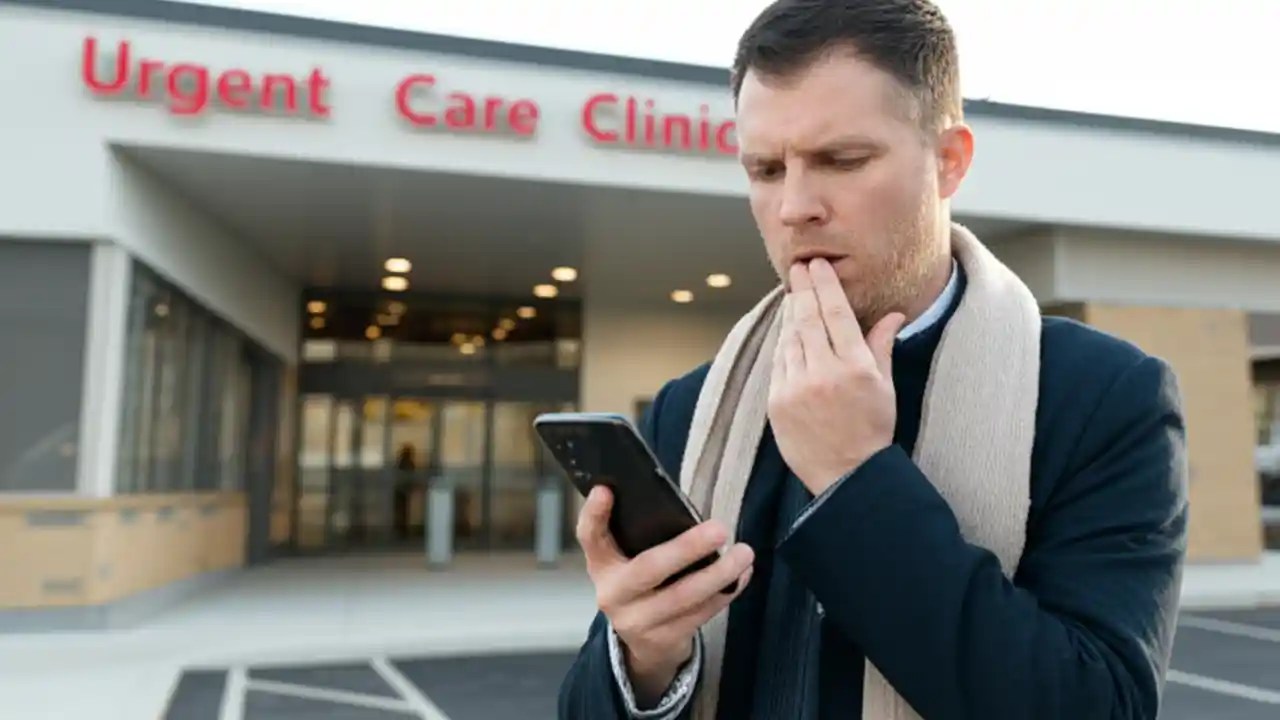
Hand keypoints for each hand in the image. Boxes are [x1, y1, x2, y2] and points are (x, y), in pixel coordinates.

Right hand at [576, 485, 753, 704]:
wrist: (642, 644)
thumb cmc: (641, 585)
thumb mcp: (628, 561)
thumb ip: (641, 536)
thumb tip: (681, 506)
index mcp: (602, 565)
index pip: (590, 537)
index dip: (594, 514)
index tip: (605, 489)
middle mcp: (613, 594)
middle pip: (649, 568)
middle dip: (687, 548)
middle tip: (720, 529)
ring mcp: (637, 622)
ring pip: (683, 597)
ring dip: (719, 574)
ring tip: (744, 553)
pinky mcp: (664, 640)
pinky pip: (700, 614)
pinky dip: (726, 593)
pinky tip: (742, 576)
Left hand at [768, 258, 905, 495]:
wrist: (846, 476)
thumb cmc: (871, 431)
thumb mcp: (884, 386)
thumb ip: (881, 346)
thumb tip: (893, 314)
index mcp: (855, 367)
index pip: (837, 314)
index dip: (825, 285)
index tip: (817, 265)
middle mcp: (824, 373)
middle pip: (808, 319)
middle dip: (802, 289)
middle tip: (798, 267)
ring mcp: (797, 388)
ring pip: (790, 338)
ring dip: (790, 313)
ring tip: (793, 294)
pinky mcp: (777, 402)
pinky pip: (779, 362)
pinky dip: (783, 342)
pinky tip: (786, 329)